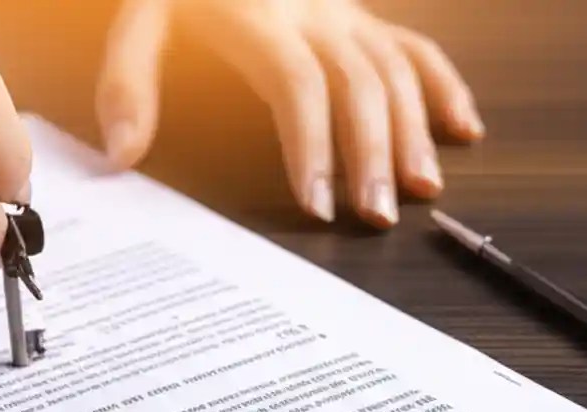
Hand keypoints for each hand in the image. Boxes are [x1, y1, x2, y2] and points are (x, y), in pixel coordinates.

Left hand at [95, 0, 484, 227]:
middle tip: (375, 215)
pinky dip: (443, 87)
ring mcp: (345, 11)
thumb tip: (123, 154)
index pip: (297, 85)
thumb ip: (128, 83)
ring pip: (395, 69)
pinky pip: (413, 46)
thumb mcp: (139, 17)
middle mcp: (314, 10)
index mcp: (258, 15)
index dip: (311, 146)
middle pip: (358, 83)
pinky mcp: (360, 14)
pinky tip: (463, 130)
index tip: (316, 203)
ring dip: (414, 131)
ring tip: (421, 191)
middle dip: (371, 153)